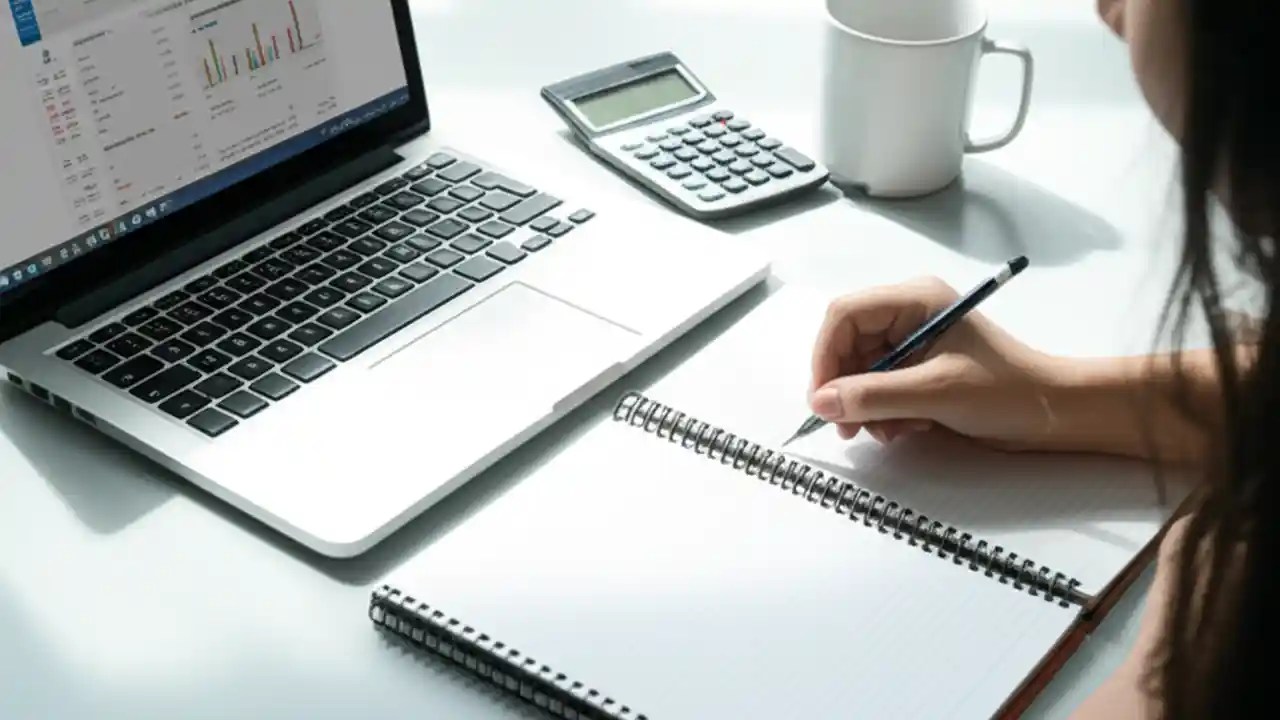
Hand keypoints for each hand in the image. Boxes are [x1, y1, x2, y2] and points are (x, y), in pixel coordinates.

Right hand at [809, 276, 1058, 449]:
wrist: (1054, 414)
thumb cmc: (1003, 391)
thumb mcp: (934, 393)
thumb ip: (873, 396)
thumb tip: (820, 403)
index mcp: (914, 300)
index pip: (845, 316)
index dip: (826, 356)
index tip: (823, 400)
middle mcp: (909, 314)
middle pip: (848, 344)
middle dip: (846, 388)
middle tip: (849, 429)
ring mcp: (914, 341)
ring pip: (861, 371)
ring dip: (866, 406)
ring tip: (888, 432)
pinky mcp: (920, 368)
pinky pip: (880, 387)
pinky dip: (883, 412)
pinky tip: (906, 429)